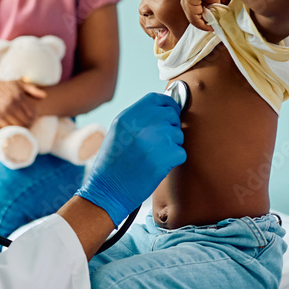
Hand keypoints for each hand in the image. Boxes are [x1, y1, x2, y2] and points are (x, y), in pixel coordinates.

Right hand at [0, 79, 46, 128]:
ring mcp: (3, 110)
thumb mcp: (18, 84)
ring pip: (17, 126)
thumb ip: (32, 89)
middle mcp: (11, 103)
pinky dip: (11, 130)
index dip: (34, 118)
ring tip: (22, 128)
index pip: (31, 113)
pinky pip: (7, 127)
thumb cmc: (4, 86)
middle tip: (28, 126)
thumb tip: (45, 96)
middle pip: (25, 121)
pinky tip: (13, 129)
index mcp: (18, 95)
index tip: (33, 120)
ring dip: (20, 129)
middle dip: (28, 125)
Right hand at [75, 93, 185, 226]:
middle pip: (171, 115)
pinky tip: (158, 166)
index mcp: (129, 116)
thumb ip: (138, 118)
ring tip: (154, 156)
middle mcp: (143, 123)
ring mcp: (157, 138)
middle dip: (170, 127)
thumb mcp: (118, 132)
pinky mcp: (167, 156)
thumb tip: (161, 112)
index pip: (157, 99)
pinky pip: (181, 152)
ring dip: (172, 145)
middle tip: (159, 142)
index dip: (167, 104)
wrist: (108, 190)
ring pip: (178, 134)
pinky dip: (173, 160)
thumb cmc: (112, 164)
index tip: (170, 112)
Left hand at [180, 0, 221, 31]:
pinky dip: (201, 25)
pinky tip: (209, 27)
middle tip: (213, 28)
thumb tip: (215, 19)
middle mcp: (187, 1)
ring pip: (194, 18)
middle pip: (195, 16)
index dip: (206, 18)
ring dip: (203, 25)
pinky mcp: (187, 5)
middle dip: (204, 22)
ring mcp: (186, 3)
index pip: (197, 11)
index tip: (214, 23)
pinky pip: (194, 19)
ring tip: (212, 28)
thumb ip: (212, 8)